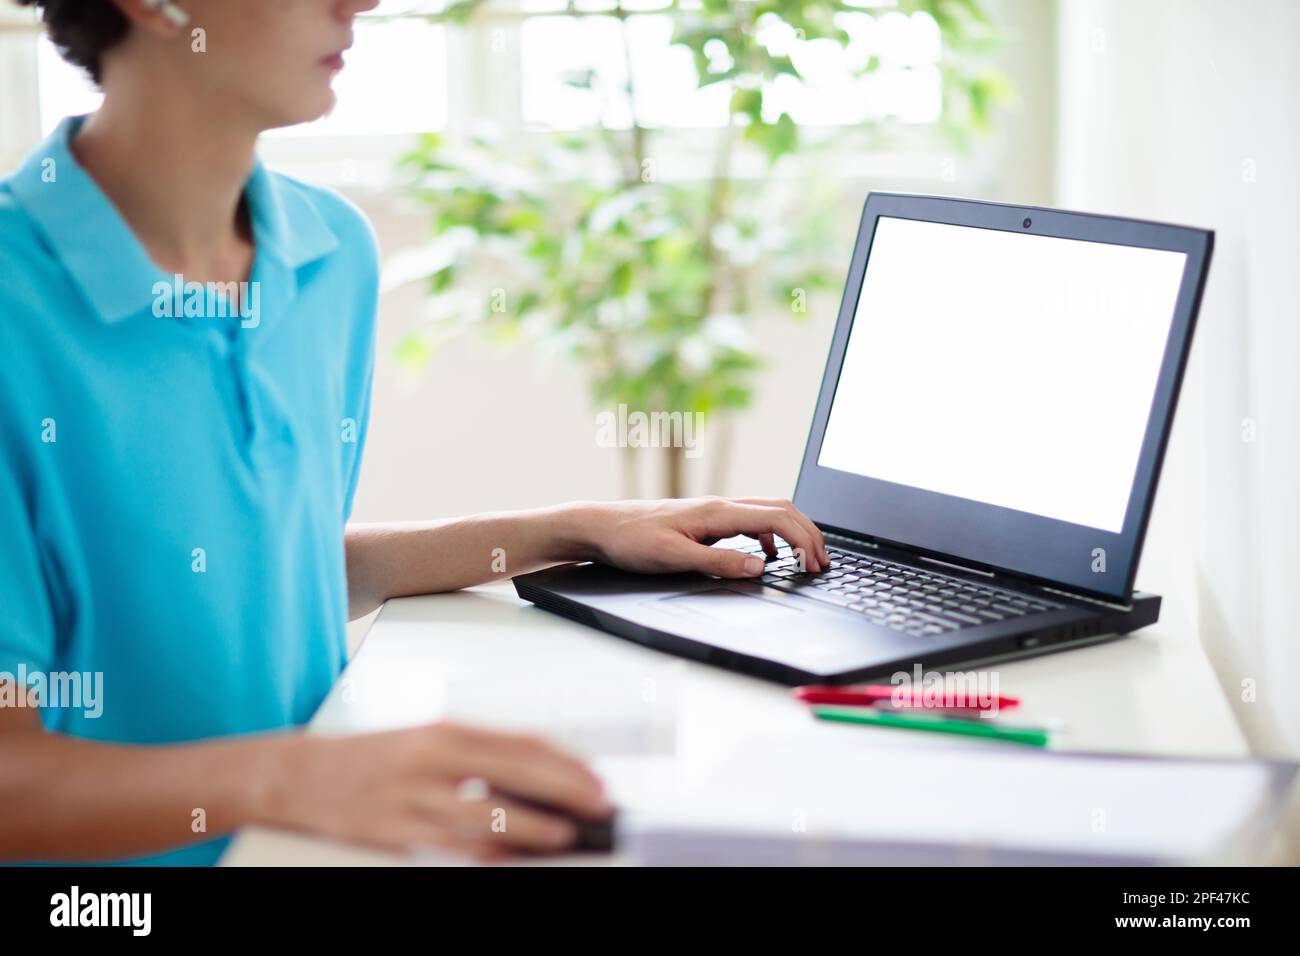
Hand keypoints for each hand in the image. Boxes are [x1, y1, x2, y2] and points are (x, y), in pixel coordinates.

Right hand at [265, 722, 612, 860]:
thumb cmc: (363, 759)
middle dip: (564, 789)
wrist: (294, 775)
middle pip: (515, 771)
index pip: (520, 741)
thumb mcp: (422, 743)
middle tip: (598, 803)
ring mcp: (413, 796)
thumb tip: (530, 779)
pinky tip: (512, 856)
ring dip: (534, 826)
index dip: (564, 761)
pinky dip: (487, 852)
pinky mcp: (394, 832)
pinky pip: (452, 845)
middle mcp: (431, 758)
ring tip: (567, 834)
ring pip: (488, 812)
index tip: (594, 776)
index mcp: (442, 731)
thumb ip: (473, 757)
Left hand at [580, 496, 829, 577]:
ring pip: (767, 513)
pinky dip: (769, 537)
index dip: (803, 541)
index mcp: (717, 512)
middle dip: (808, 534)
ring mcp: (713, 512)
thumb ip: (718, 562)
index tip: (815, 564)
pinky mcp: (705, 520)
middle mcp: (719, 506)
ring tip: (805, 559)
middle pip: (780, 509)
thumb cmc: (630, 540)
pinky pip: (749, 522)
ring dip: (792, 534)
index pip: (776, 518)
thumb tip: (760, 568)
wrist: (600, 526)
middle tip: (823, 561)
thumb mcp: (674, 558)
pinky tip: (765, 556)